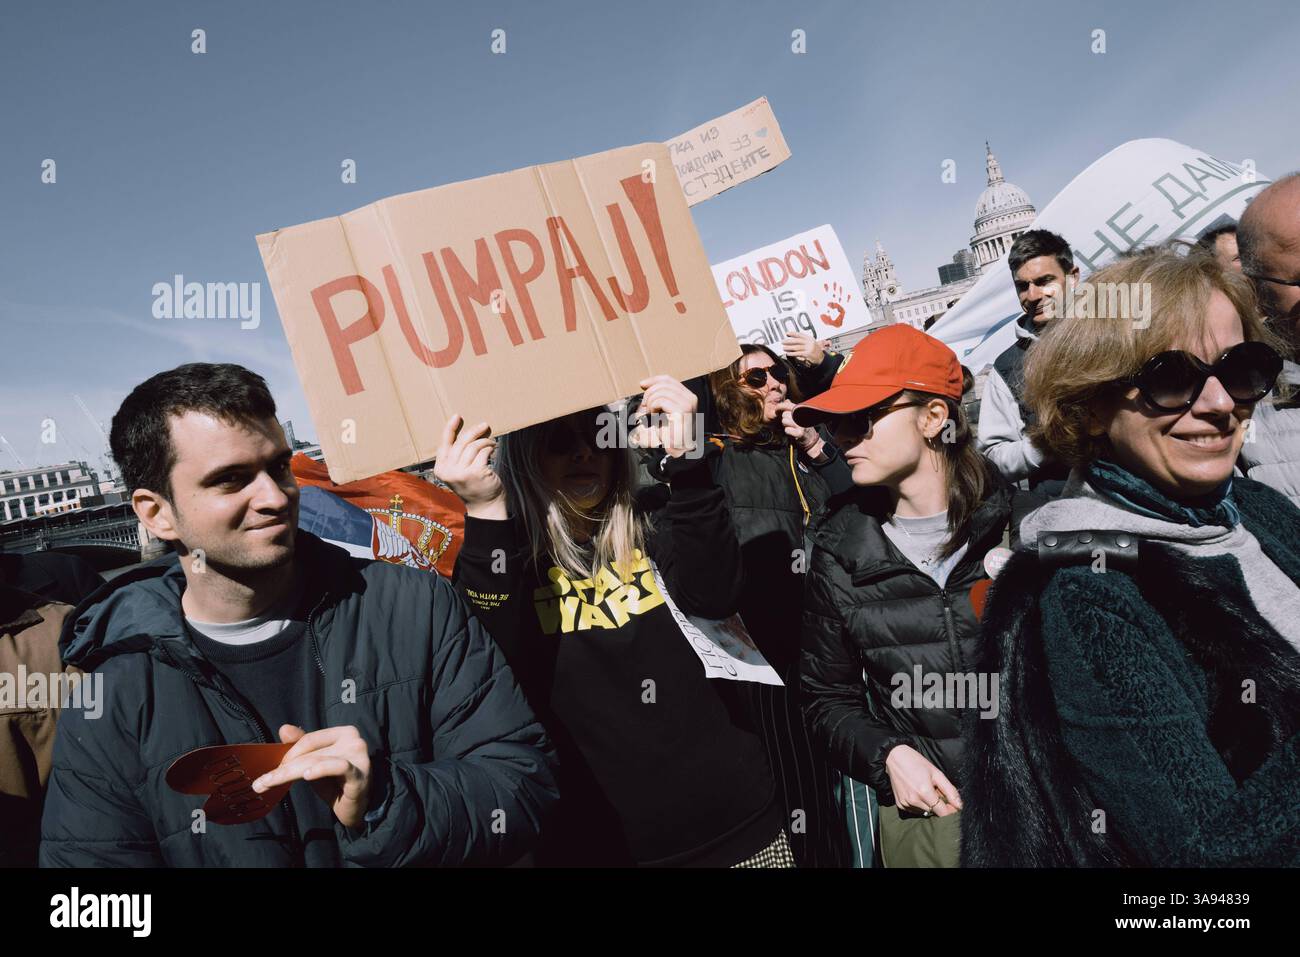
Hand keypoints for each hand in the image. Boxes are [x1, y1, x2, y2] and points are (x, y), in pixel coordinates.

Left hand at [252, 725, 372, 828]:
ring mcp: (358, 755)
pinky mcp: (360, 774)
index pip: (310, 739)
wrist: (358, 807)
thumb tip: (284, 728)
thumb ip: (302, 746)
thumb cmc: (337, 783)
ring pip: (317, 760)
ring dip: (289, 773)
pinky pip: (338, 767)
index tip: (272, 769)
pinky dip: (321, 769)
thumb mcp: (316, 764)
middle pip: (310, 751)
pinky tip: (307, 775)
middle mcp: (353, 739)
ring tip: (270, 783)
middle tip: (261, 782)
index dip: (288, 753)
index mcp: (343, 732)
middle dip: (283, 766)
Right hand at [434, 414, 506, 519]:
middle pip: (461, 443)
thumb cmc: (474, 486)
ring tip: (491, 442)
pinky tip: (493, 449)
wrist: (485, 506)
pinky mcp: (475, 473)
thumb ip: (458, 456)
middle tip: (484, 425)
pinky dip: (489, 447)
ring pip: (473, 446)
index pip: (444, 444)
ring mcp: (461, 473)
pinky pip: (483, 452)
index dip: (450, 428)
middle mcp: (448, 471)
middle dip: (474, 431)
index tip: (457, 416)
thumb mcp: (459, 471)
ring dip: (485, 441)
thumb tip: (469, 433)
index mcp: (441, 469)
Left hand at [636, 375, 698, 457]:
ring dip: (651, 402)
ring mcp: (687, 405)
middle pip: (664, 384)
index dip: (653, 380)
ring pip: (661, 391)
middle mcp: (690, 399)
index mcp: (687, 397)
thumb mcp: (663, 411)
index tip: (642, 384)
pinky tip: (654, 417)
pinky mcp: (682, 412)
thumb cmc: (669, 433)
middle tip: (645, 407)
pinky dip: (653, 408)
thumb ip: (658, 397)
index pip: (669, 380)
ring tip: (651, 414)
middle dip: (650, 394)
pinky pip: (661, 400)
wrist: (677, 449)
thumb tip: (644, 383)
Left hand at [777, 400, 823, 456]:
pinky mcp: (800, 433)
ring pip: (785, 421)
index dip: (780, 406)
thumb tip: (787, 400)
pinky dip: (788, 431)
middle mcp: (802, 416)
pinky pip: (787, 430)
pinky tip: (792, 432)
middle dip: (784, 418)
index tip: (776, 410)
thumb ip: (792, 408)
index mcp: (802, 410)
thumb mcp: (799, 415)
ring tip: (791, 427)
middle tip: (789, 422)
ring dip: (785, 425)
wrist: (811, 439)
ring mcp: (801, 425)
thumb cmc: (802, 426)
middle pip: (785, 414)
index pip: (788, 405)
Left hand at [780, 332, 823, 366]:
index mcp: (810, 338)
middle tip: (783, 342)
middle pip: (797, 341)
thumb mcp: (811, 343)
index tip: (787, 333)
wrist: (821, 358)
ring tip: (784, 348)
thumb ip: (803, 340)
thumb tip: (792, 339)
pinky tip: (788, 353)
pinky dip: (792, 353)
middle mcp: (809, 342)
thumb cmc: (814, 350)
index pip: (800, 334)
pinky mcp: (807, 354)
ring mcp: (809, 348)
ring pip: (796, 347)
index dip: (793, 333)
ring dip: (789, 348)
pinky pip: (798, 353)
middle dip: (789, 341)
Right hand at [885, 744, 961, 816]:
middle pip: (934, 812)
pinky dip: (920, 805)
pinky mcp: (900, 805)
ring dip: (929, 805)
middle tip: (936, 790)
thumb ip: (950, 791)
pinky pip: (915, 810)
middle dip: (939, 804)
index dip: (951, 810)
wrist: (894, 758)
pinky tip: (917, 793)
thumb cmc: (917, 763)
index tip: (953, 804)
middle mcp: (914, 800)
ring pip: (925, 812)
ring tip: (925, 790)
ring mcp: (906, 804)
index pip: (943, 813)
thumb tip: (959, 806)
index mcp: (924, 792)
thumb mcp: (937, 773)